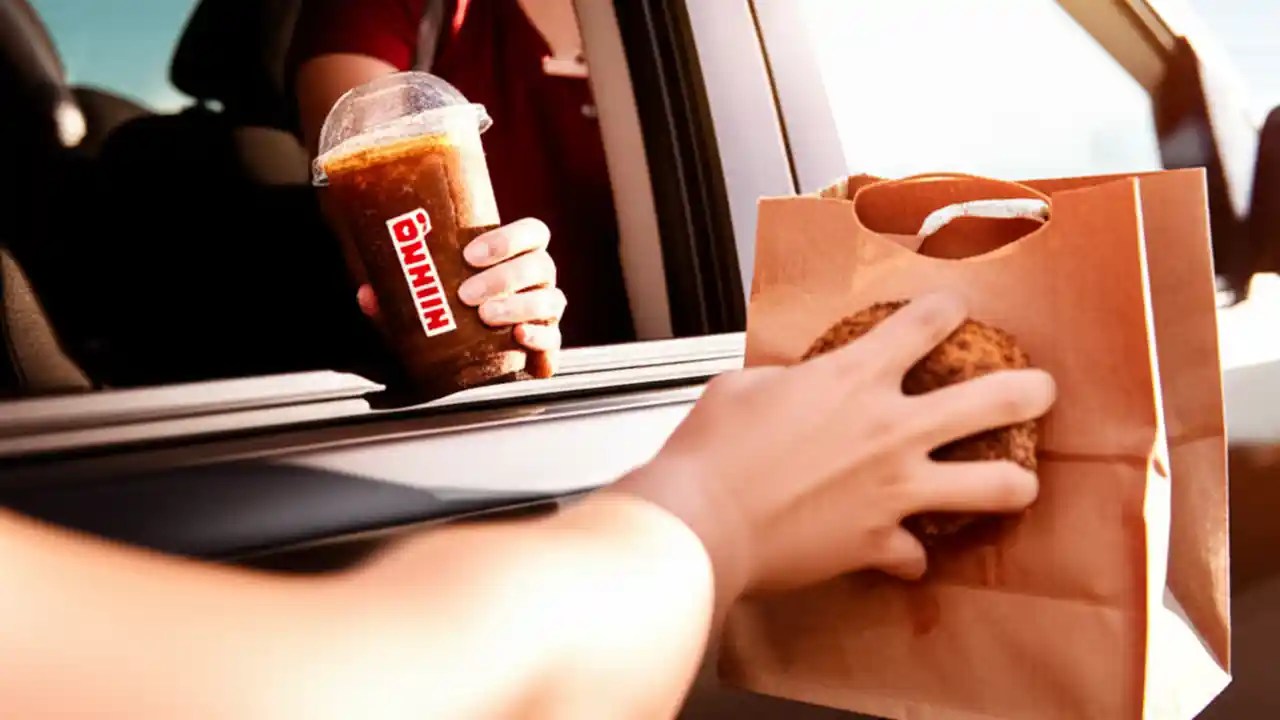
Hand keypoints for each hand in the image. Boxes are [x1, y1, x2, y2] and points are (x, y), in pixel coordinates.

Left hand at [357, 218, 565, 377]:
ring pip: (550, 299)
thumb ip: (398, 296)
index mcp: (516, 256)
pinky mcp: (548, 344)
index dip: (507, 239)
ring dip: (519, 306)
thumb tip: (367, 293)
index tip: (470, 255)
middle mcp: (538, 280)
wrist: (473, 359)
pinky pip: (555, 338)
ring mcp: (547, 310)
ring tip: (486, 318)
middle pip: (540, 265)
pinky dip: (540, 337)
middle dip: (504, 277)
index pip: (532, 233)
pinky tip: (518, 337)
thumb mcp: (423, 301)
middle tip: (467, 294)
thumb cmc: (453, 314)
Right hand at [615, 293, 1055, 612]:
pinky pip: (916, 554)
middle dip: (1030, 390)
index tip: (955, 311)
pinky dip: (911, 555)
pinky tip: (907, 557)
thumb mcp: (743, 386)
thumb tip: (792, 386)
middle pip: (995, 399)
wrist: (703, 521)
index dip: (948, 310)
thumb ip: (785, 380)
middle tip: (1040, 390)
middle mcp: (892, 429)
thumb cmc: (713, 450)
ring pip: (995, 485)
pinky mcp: (880, 543)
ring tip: (1021, 483)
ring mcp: (896, 489)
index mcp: (855, 377)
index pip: (926, 323)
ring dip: (1014, 483)